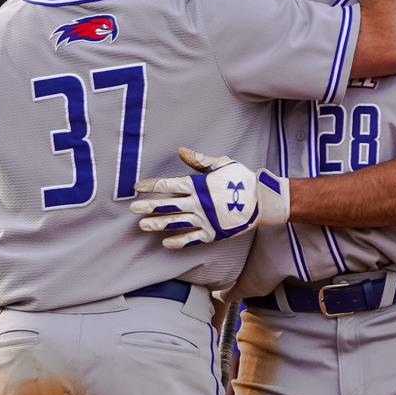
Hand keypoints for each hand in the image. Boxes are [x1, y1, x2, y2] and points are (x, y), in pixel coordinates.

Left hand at [130, 147, 289, 249]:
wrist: (262, 200)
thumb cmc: (241, 179)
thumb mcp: (221, 164)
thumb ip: (199, 160)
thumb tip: (180, 151)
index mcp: (199, 185)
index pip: (169, 184)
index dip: (151, 186)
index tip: (137, 187)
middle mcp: (198, 203)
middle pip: (168, 204)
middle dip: (149, 206)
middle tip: (132, 208)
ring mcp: (205, 219)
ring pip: (176, 222)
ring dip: (158, 224)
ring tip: (143, 226)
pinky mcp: (212, 233)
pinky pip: (192, 239)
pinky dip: (179, 242)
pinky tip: (166, 243)